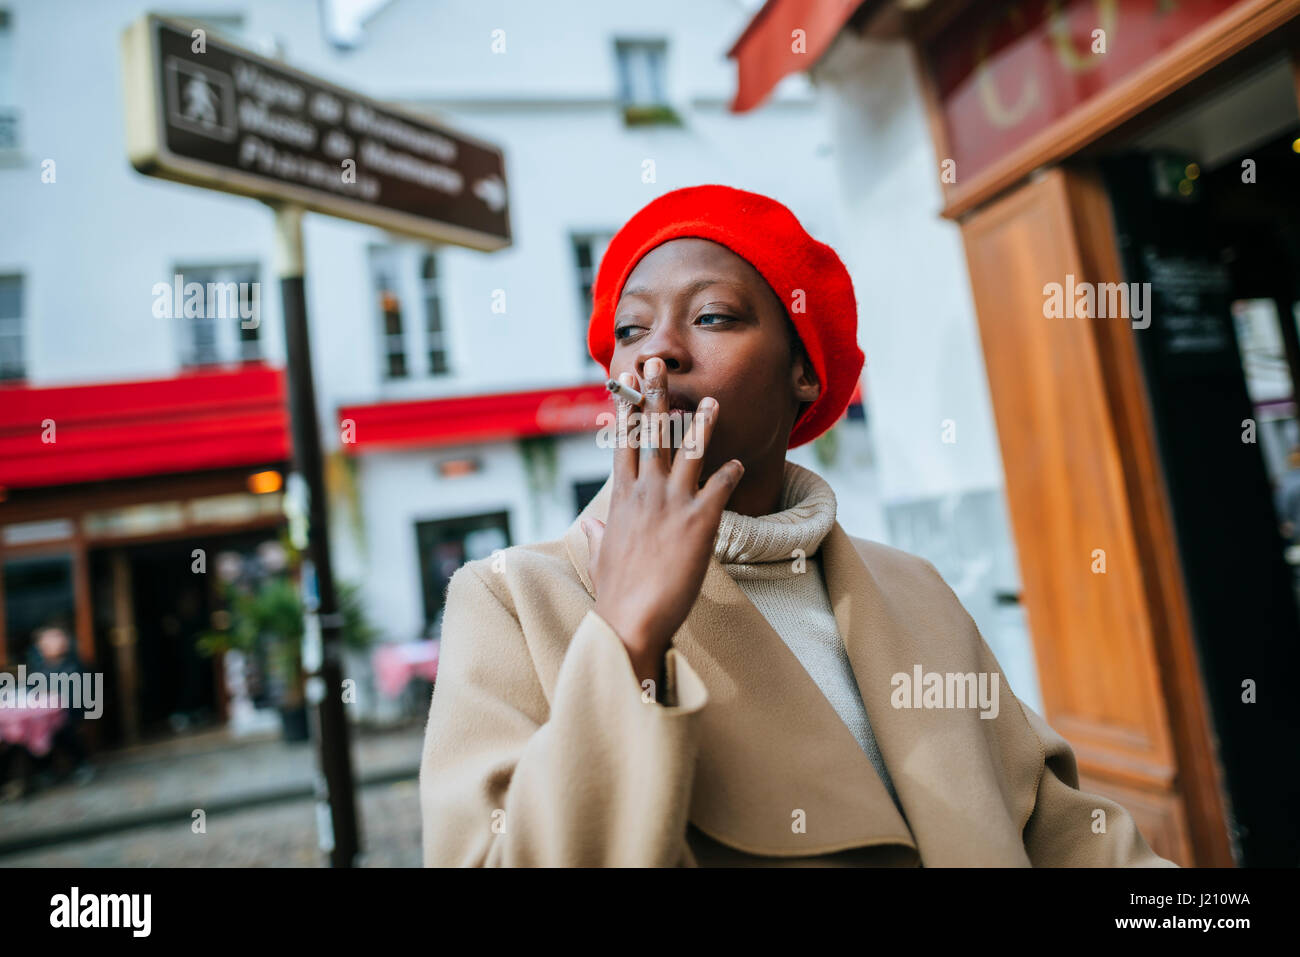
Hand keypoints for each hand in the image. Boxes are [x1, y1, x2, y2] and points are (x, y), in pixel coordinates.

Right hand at [582, 356, 743, 686]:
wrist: (630, 621)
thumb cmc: (615, 595)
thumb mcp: (601, 559)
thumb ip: (599, 538)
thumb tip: (591, 529)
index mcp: (622, 499)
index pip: (622, 445)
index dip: (626, 413)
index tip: (625, 387)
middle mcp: (645, 493)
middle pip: (651, 434)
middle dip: (655, 396)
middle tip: (657, 364)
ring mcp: (672, 504)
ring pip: (689, 451)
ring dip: (701, 423)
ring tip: (711, 400)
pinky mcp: (699, 521)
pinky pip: (720, 486)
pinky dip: (731, 472)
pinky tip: (740, 461)